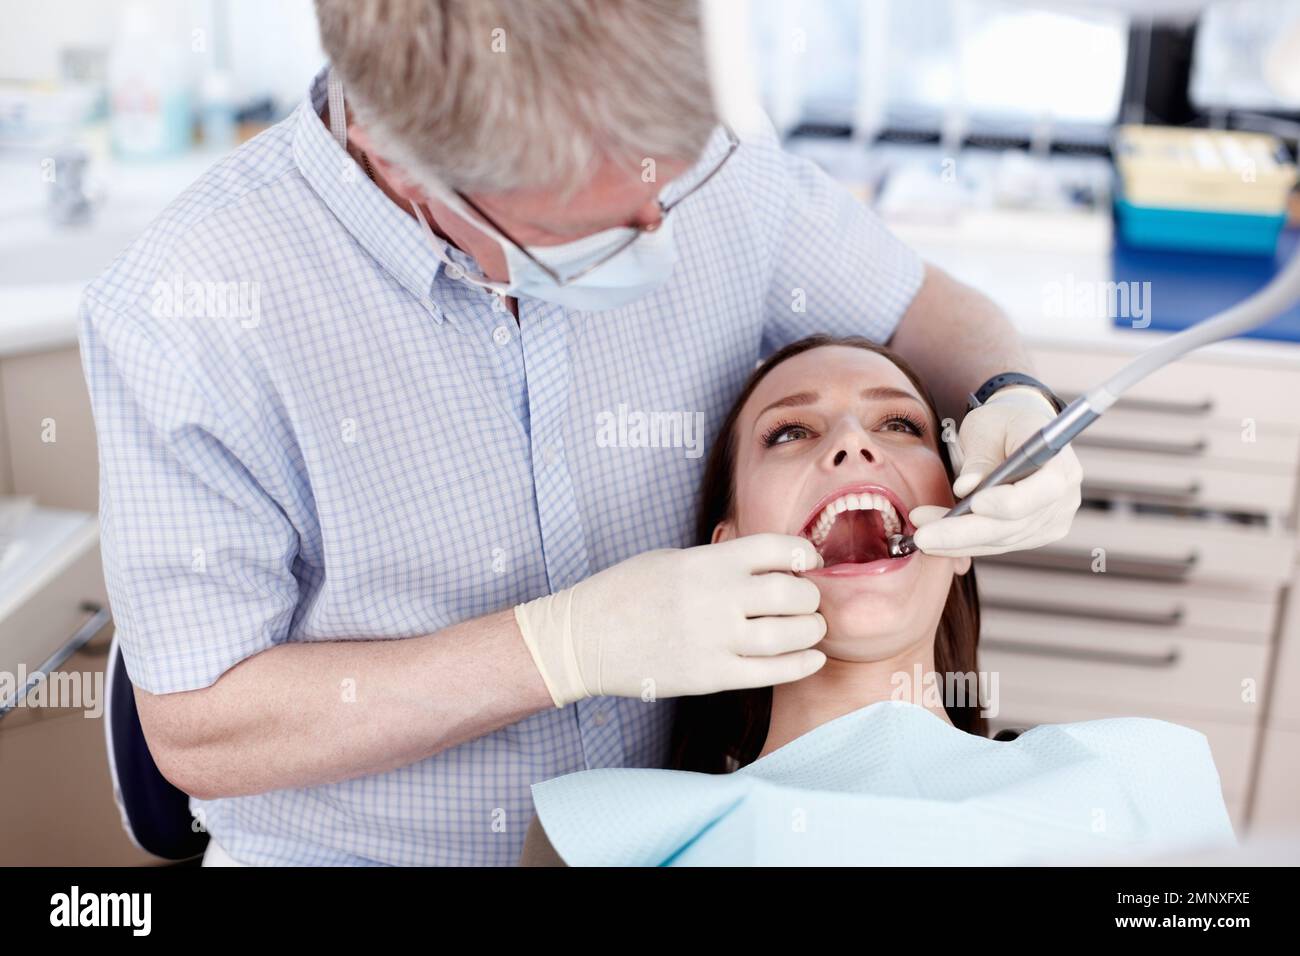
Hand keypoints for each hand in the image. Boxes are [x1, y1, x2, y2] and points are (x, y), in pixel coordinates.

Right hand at [513, 534, 828, 706]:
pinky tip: (811, 658)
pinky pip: (770, 672)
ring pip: (789, 635)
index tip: (809, 561)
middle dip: (810, 596)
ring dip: (810, 630)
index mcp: (706, 562)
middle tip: (808, 600)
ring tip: (810, 628)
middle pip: (791, 594)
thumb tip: (769, 567)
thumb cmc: (625, 592)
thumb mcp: (672, 559)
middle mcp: (715, 598)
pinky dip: (800, 665)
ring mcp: (714, 640)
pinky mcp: (710, 677)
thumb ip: (719, 561)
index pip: (776, 549)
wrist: (583, 639)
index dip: (803, 554)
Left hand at [907, 386, 1082, 556]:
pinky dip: (964, 544)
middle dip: (964, 533)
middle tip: (923, 536)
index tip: (973, 503)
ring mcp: (1051, 521)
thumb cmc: (1004, 422)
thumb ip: (979, 458)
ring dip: (956, 541)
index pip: (1042, 492)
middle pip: (1013, 525)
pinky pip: (997, 544)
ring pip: (1000, 540)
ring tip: (920, 534)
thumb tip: (965, 488)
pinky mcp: (1033, 534)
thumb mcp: (988, 426)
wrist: (1020, 431)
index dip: (1008, 502)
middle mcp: (1063, 498)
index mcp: (1061, 464)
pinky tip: (936, 541)